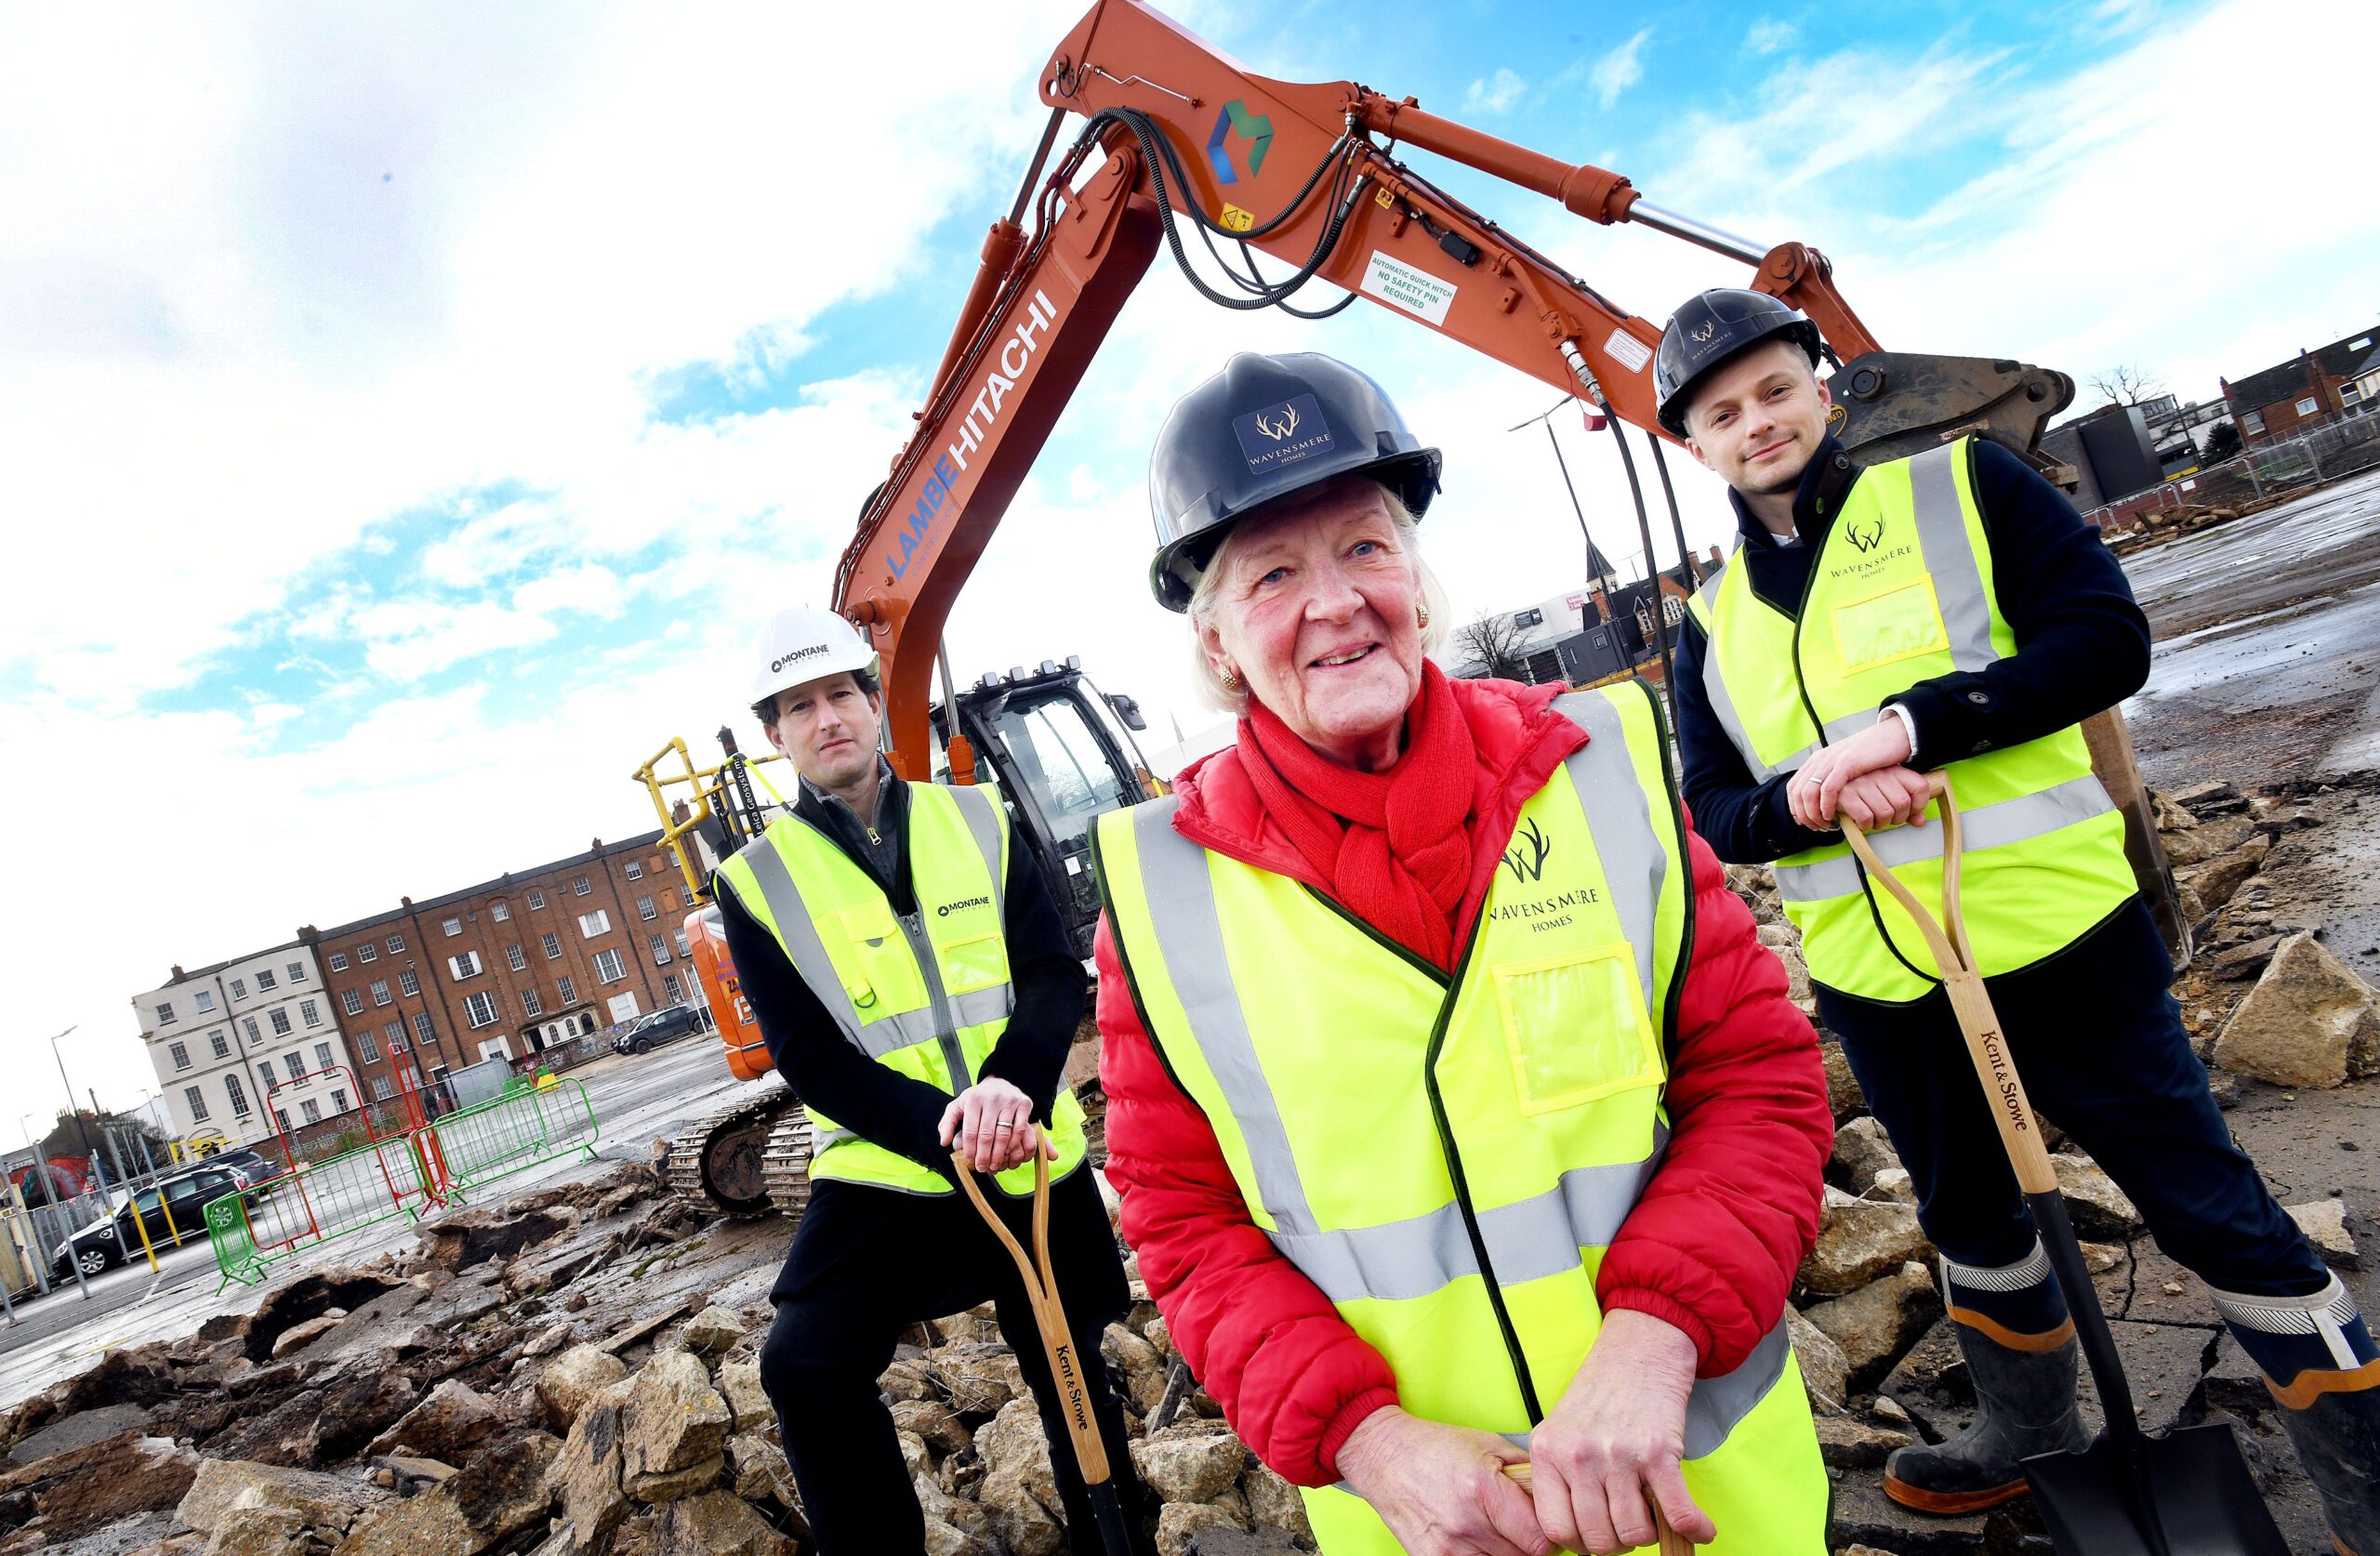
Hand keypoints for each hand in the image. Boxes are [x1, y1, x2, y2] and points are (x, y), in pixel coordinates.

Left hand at [938, 1077, 1043, 1173]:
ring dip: (999, 1154)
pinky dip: (1014, 1144)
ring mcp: (1010, 1100)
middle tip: (982, 1168)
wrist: (1000, 1083)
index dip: (970, 1150)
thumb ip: (947, 1123)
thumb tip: (944, 1142)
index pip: (970, 1131)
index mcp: (973, 1099)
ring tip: (994, 1165)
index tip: (971, 1161)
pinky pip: (1019, 1129)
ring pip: (1004, 1134)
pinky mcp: (1024, 1104)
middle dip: (984, 1156)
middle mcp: (992, 1098)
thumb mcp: (958, 1106)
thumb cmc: (977, 1099)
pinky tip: (1008, 1153)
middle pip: (987, 1135)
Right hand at [1335, 1406, 1550, 1555]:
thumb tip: (1559, 1495)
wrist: (1384, 1456)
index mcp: (1484, 1489)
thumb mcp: (1489, 1444)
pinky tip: (1478, 1540)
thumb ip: (1527, 1471)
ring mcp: (1447, 1547)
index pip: (1541, 1540)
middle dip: (1531, 1544)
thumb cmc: (1434, 1447)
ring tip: (1498, 1531)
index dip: (1553, 1537)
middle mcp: (1466, 1523)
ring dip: (1507, 1553)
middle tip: (1524, 1528)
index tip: (1550, 1530)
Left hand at [1526, 1311, 1714, 1553]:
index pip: (1557, 1529)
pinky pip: (1677, 1513)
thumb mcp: (1560, 1431)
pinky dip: (1695, 1528)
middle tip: (1627, 1524)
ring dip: (1650, 1533)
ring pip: (1635, 1533)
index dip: (1579, 1543)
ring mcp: (1618, 1455)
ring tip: (1653, 1514)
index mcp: (1548, 1453)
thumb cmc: (1599, 1397)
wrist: (1638, 1351)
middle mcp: (1579, 1456)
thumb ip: (1558, 1478)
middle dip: (1617, 1542)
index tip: (1593, 1535)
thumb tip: (1571, 1538)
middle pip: (1598, 1539)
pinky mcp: (1658, 1452)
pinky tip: (1701, 1529)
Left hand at [1787, 715, 1914, 830]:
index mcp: (1818, 759)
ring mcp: (1832, 760)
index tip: (1805, 822)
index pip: (1794, 786)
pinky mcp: (1847, 763)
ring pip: (1809, 792)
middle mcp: (1821, 759)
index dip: (1795, 807)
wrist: (1893, 736)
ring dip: (1813, 813)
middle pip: (1798, 792)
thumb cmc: (1872, 755)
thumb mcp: (1846, 766)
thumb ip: (1834, 778)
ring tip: (1824, 825)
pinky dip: (1826, 806)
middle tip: (1815, 828)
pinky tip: (1832, 816)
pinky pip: (1828, 789)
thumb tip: (1825, 799)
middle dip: (1803, 815)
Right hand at [1834, 767, 1933, 832]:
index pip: (1921, 787)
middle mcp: (1879, 773)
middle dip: (1895, 820)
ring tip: (1869, 821)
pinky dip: (1864, 825)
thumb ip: (1907, 807)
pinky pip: (1866, 817)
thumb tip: (1920, 822)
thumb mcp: (1887, 790)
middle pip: (1904, 804)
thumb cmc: (1861, 788)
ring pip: (1886, 813)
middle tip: (1883, 820)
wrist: (1827, 777)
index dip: (1918, 806)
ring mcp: (1862, 782)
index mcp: (1893, 769)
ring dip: (1878, 824)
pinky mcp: (1846, 793)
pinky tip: (1857, 822)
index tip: (1907, 812)